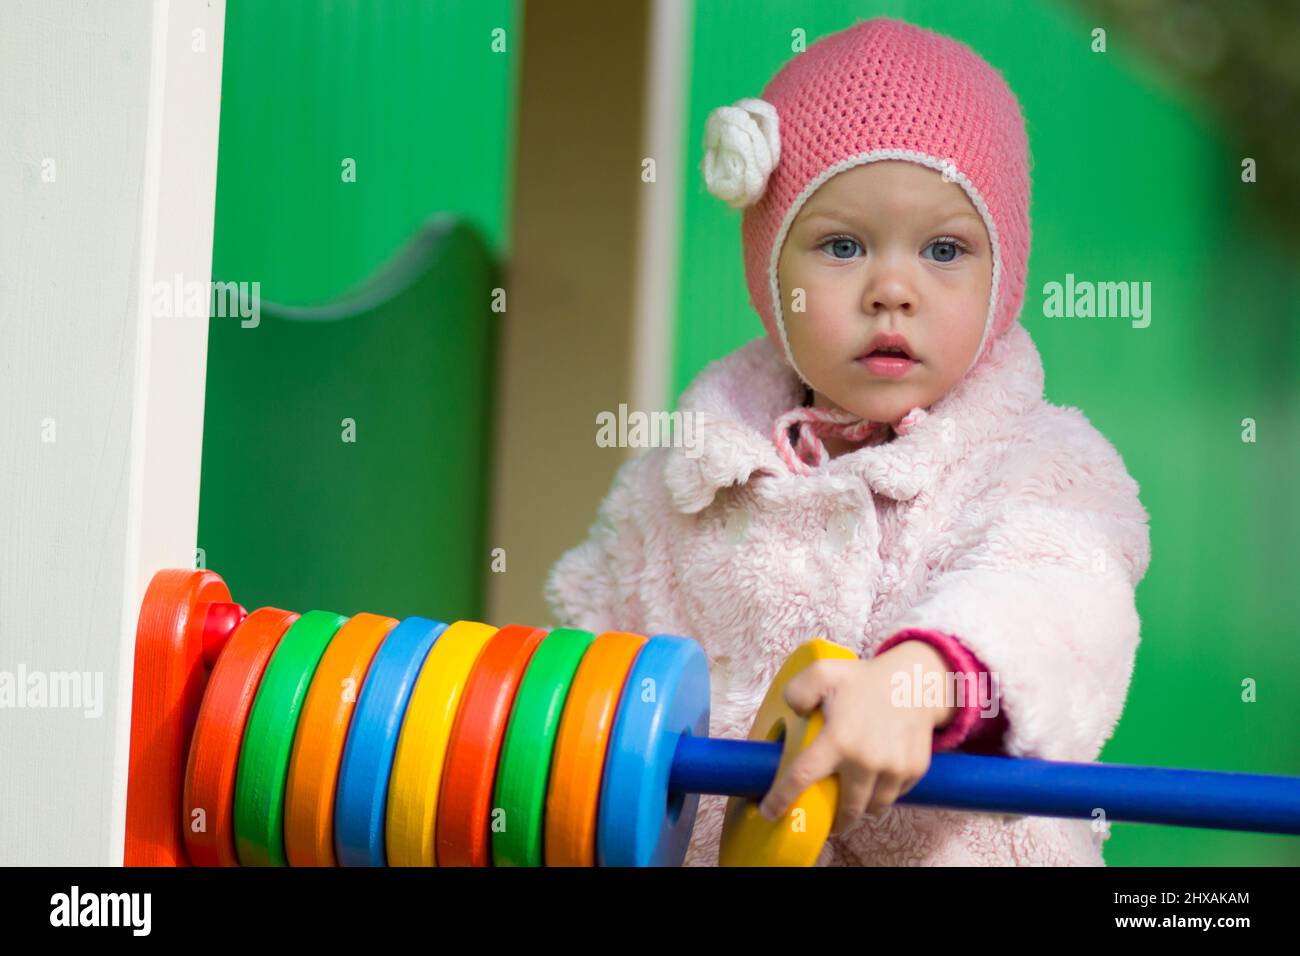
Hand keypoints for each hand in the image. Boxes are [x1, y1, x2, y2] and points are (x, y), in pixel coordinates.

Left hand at [757, 642, 953, 834]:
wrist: (916, 681)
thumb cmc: (864, 678)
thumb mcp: (823, 671)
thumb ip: (797, 691)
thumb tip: (794, 714)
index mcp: (838, 740)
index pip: (802, 777)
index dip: (782, 799)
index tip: (770, 813)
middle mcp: (866, 761)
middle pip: (847, 810)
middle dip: (837, 821)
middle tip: (830, 821)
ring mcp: (893, 769)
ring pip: (874, 808)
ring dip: (862, 809)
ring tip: (855, 801)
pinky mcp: (914, 771)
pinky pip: (895, 795)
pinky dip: (884, 794)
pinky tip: (877, 781)